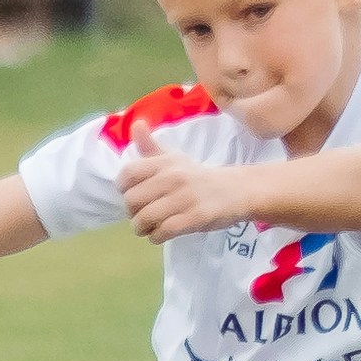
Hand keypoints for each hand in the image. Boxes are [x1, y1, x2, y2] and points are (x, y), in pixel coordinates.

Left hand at [113, 140, 253, 241]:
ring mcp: (185, 197)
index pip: (128, 174)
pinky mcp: (196, 217)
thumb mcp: (174, 158)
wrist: (237, 190)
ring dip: (142, 228)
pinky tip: (161, 234)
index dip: (124, 189)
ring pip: (145, 218)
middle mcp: (173, 177)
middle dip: (132, 213)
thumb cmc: (198, 177)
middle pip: (132, 200)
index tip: (133, 195)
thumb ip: (151, 146)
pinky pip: (164, 231)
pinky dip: (156, 237)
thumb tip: (136, 123)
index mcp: (165, 162)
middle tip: (141, 215)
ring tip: (149, 228)